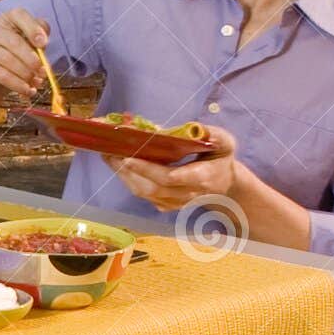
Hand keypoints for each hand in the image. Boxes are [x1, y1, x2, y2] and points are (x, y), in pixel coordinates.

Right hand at [0, 8, 52, 104]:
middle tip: (43, 72)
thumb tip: (44, 42)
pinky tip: (26, 91)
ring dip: (26, 74)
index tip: (44, 44)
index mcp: (6, 20)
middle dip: (32, 59)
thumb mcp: (28, 47)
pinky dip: (17, 84)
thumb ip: (38, 40)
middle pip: (13, 40)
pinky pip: (1, 75)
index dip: (32, 27)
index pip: (18, 14)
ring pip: (7, 60)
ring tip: (36, 84)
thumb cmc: (12, 58)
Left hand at [102, 125, 239, 212]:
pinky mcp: (167, 204)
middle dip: (128, 171)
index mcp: (202, 177)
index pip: (170, 177)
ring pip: (145, 193)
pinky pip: (144, 194)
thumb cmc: (221, 159)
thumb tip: (196, 130)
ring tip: (108, 156)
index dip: (148, 169)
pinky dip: (129, 179)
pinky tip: (118, 164)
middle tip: (110, 153)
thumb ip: (214, 135)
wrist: (225, 186)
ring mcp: (176, 202)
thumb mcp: (225, 143)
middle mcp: (187, 194)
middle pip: (152, 187)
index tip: (128, 157)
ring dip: (124, 175)